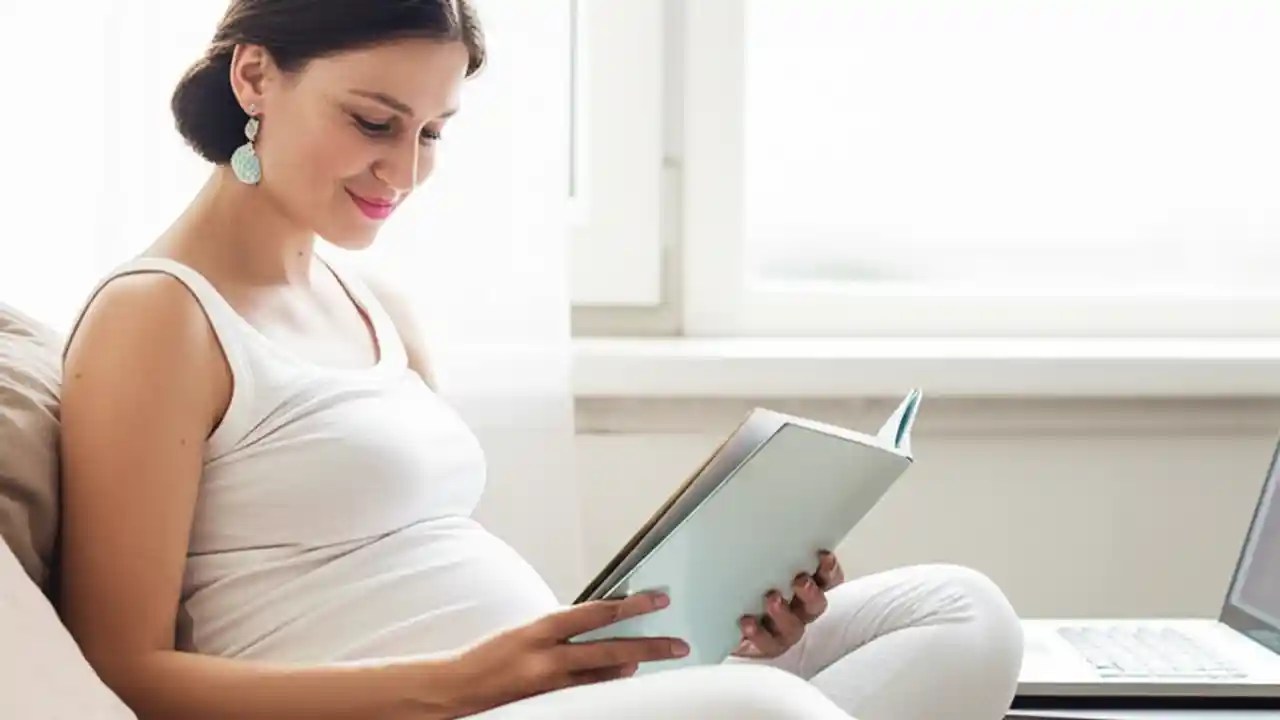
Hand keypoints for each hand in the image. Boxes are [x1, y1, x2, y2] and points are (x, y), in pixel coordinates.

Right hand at [445, 592, 687, 714]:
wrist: (456, 687)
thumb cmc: (491, 655)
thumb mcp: (526, 632)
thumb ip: (562, 630)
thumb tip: (602, 631)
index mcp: (541, 628)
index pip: (596, 613)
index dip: (631, 606)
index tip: (658, 599)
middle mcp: (548, 656)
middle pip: (610, 649)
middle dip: (648, 645)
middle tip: (678, 644)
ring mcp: (549, 684)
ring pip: (603, 675)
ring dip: (631, 665)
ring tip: (655, 658)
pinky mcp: (547, 703)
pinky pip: (587, 694)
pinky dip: (607, 684)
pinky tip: (624, 677)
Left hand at [733, 550, 844, 658]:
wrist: (724, 619)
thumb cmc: (747, 587)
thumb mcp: (758, 565)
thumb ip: (769, 554)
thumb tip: (764, 518)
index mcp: (804, 589)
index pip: (827, 579)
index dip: (829, 569)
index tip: (822, 556)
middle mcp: (798, 611)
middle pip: (815, 604)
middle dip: (810, 592)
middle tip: (800, 581)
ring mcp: (783, 631)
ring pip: (793, 627)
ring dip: (784, 614)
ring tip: (771, 600)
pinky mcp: (765, 645)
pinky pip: (767, 644)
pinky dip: (758, 633)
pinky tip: (747, 622)